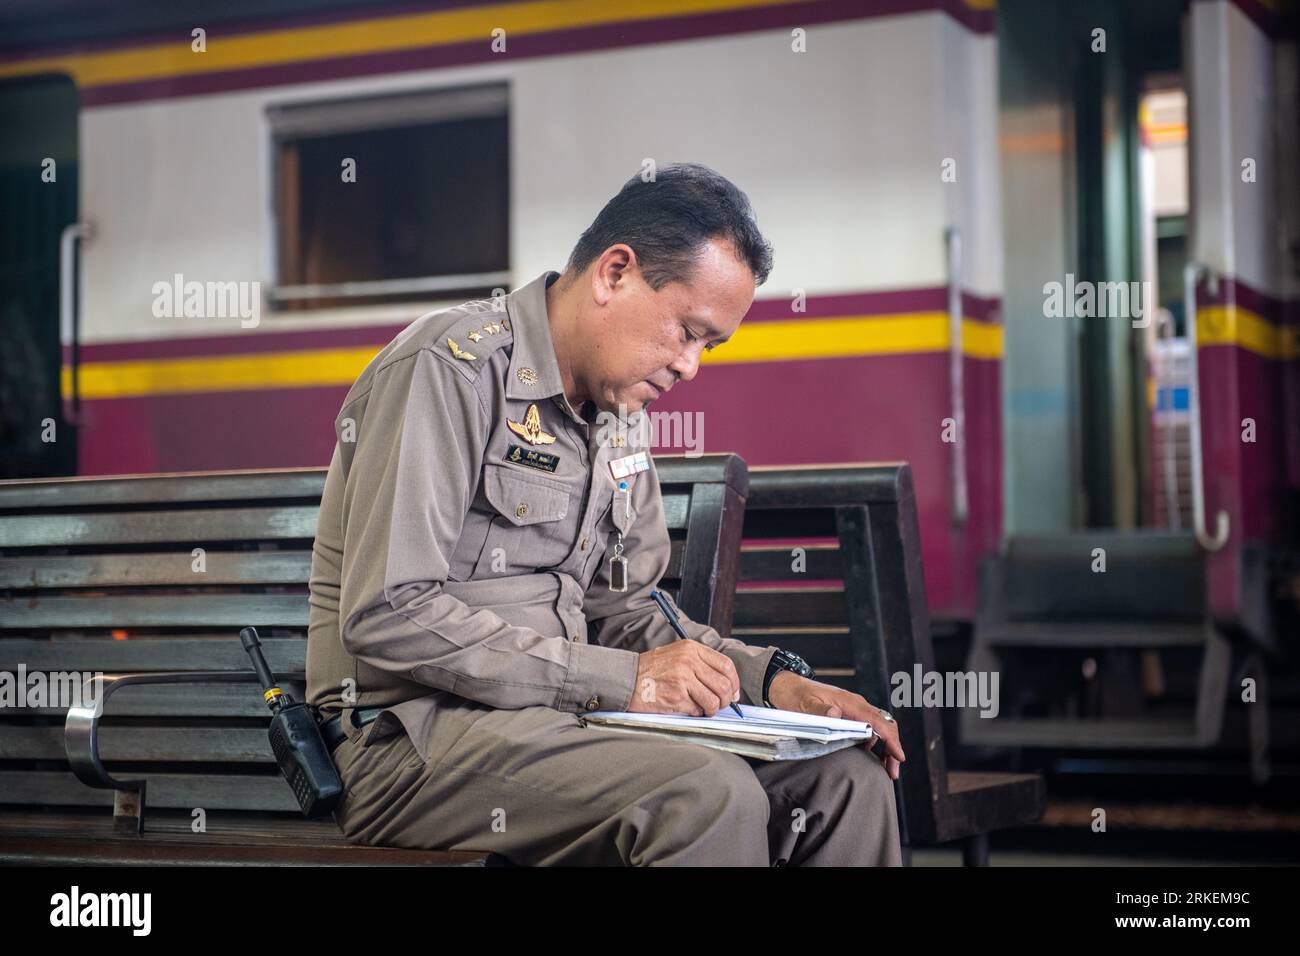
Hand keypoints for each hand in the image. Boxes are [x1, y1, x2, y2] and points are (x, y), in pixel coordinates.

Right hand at [628, 641, 740, 715]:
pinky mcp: (676, 697)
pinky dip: (695, 713)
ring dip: (711, 709)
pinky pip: (697, 710)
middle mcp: (689, 661)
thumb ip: (700, 664)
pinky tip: (685, 707)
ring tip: (701, 708)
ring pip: (714, 701)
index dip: (734, 682)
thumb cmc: (650, 669)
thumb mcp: (676, 654)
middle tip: (719, 705)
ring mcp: (683, 679)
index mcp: (691, 649)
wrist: (626, 678)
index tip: (733, 692)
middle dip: (725, 700)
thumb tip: (727, 684)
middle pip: (724, 685)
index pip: (726, 665)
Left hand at [767, 672, 905, 779]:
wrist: (788, 686)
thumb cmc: (796, 695)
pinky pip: (868, 729)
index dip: (890, 739)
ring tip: (886, 769)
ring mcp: (853, 710)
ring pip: (879, 728)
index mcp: (849, 703)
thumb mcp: (804, 704)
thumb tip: (836, 715)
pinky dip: (874, 744)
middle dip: (892, 748)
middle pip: (884, 725)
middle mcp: (856, 706)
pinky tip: (869, 758)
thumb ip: (819, 710)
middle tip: (893, 772)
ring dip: (885, 747)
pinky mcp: (849, 716)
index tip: (899, 756)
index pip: (877, 720)